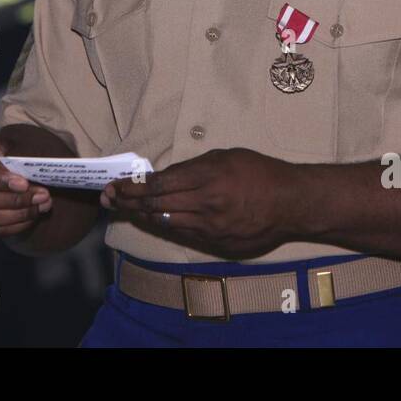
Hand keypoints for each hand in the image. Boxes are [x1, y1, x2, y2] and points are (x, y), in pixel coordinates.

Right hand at [0, 132, 52, 238]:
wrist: (7, 163)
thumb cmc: (9, 149)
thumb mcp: (12, 142)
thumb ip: (19, 154)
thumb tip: (31, 173)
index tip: (24, 184)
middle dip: (13, 200)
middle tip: (43, 196)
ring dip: (18, 214)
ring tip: (43, 205)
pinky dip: (15, 225)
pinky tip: (33, 215)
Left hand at [101, 148, 296, 258]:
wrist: (292, 203)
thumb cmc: (261, 172)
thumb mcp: (227, 156)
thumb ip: (195, 166)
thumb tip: (166, 175)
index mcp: (209, 177)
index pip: (160, 184)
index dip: (133, 187)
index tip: (116, 185)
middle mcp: (207, 204)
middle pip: (157, 205)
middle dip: (128, 201)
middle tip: (108, 198)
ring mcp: (212, 228)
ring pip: (166, 222)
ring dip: (141, 215)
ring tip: (122, 209)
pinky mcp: (218, 244)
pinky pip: (184, 234)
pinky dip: (165, 225)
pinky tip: (151, 219)